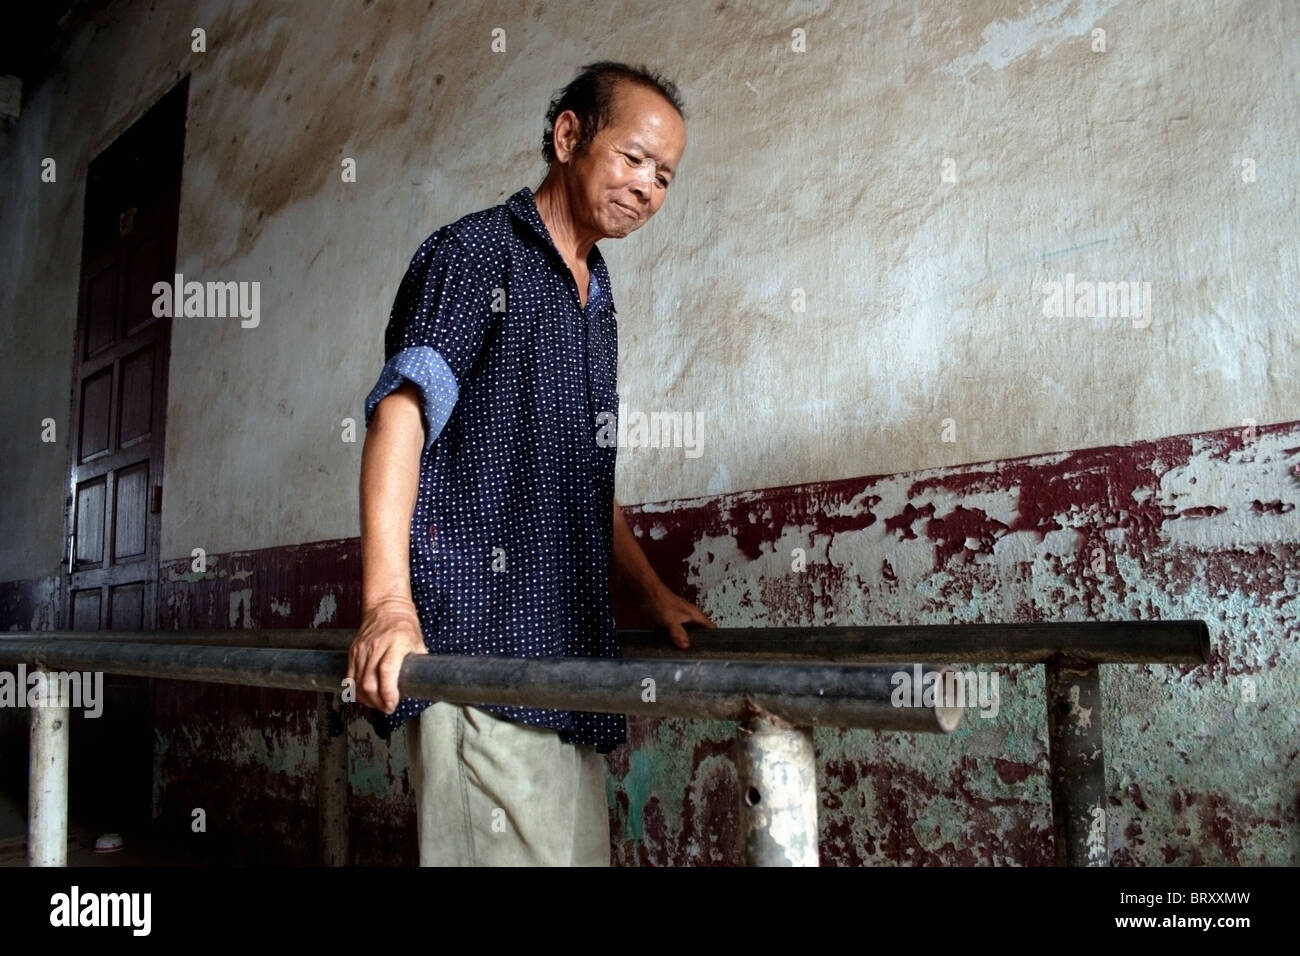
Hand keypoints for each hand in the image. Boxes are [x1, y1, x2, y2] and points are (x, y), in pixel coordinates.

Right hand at [347, 597, 427, 713]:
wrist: (385, 607)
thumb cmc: (404, 625)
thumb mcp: (418, 642)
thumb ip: (419, 663)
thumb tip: (424, 682)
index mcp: (396, 643)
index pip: (387, 671)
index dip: (388, 692)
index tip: (393, 703)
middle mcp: (376, 647)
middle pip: (370, 681)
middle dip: (378, 701)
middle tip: (388, 708)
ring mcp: (362, 649)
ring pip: (358, 682)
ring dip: (367, 699)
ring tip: (377, 705)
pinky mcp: (353, 652)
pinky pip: (350, 676)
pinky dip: (355, 690)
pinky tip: (364, 696)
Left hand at [644, 585, 714, 649]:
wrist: (647, 593)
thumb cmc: (661, 600)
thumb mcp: (671, 620)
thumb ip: (679, 634)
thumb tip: (686, 646)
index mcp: (695, 615)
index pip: (711, 627)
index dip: (714, 638)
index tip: (712, 648)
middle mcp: (690, 617)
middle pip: (700, 632)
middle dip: (698, 642)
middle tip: (697, 653)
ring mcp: (680, 618)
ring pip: (688, 632)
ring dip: (686, 640)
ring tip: (685, 652)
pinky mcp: (671, 621)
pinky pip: (676, 632)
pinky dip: (675, 638)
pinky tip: (671, 644)